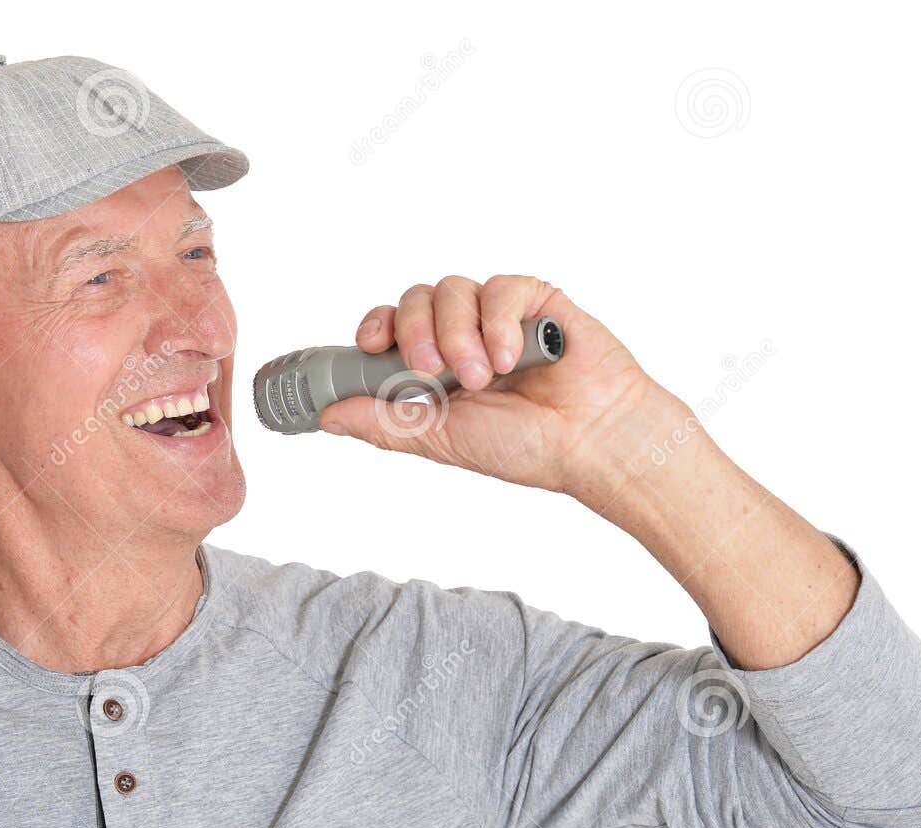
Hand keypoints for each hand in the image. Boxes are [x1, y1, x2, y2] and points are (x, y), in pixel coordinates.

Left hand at [318, 274, 692, 503]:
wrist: (591, 444)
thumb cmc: (527, 447)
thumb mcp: (440, 439)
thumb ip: (384, 423)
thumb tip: (329, 416)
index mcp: (437, 366)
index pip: (391, 327)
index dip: (374, 326)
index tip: (369, 344)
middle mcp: (464, 335)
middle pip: (415, 299)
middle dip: (415, 332)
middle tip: (432, 371)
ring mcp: (499, 316)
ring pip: (453, 289)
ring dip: (458, 334)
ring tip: (483, 376)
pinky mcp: (537, 302)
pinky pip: (501, 287)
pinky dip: (499, 322)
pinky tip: (511, 357)